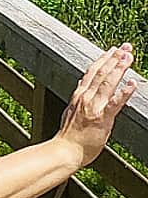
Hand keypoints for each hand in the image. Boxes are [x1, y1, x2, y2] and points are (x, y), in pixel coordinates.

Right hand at [57, 43, 136, 165]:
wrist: (65, 150)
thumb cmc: (70, 136)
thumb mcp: (71, 111)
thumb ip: (79, 98)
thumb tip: (83, 86)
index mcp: (79, 95)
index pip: (91, 72)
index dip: (103, 59)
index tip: (112, 50)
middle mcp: (85, 97)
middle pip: (101, 73)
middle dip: (114, 58)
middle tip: (125, 47)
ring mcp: (93, 106)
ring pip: (107, 82)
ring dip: (119, 68)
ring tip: (128, 56)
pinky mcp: (102, 118)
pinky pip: (115, 102)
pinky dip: (124, 92)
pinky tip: (132, 83)